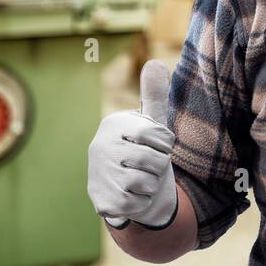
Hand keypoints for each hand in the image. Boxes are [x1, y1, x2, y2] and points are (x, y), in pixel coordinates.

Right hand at [87, 60, 178, 229]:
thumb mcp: (151, 125)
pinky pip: (139, 203)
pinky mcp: (102, 202)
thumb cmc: (143, 154)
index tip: (159, 147)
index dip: (166, 145)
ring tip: (142, 181)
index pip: (157, 135)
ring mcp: (99, 175)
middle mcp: (100, 147)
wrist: (128, 194)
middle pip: (154, 160)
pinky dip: (143, 203)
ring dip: (152, 185)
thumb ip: (154, 96)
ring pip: (147, 182)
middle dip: (160, 167)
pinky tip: (133, 197)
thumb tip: (155, 62)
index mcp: (112, 125)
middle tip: (150, 166)